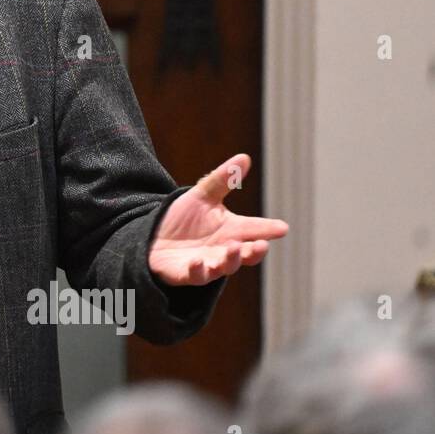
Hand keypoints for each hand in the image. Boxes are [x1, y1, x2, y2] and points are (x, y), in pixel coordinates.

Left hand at [148, 154, 287, 285]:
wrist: (152, 236)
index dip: (268, 229)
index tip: (282, 227)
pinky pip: (195, 276)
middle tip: (261, 245)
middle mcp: (223, 249)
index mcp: (231, 230)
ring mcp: (207, 264)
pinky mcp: (186, 273)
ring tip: (234, 249)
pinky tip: (198, 262)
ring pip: (224, 267)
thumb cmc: (182, 219)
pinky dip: (199, 270)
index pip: (254, 229)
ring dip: (231, 260)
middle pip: (245, 254)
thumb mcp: (202, 196)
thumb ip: (222, 179)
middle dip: (255, 251)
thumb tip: (244, 158)